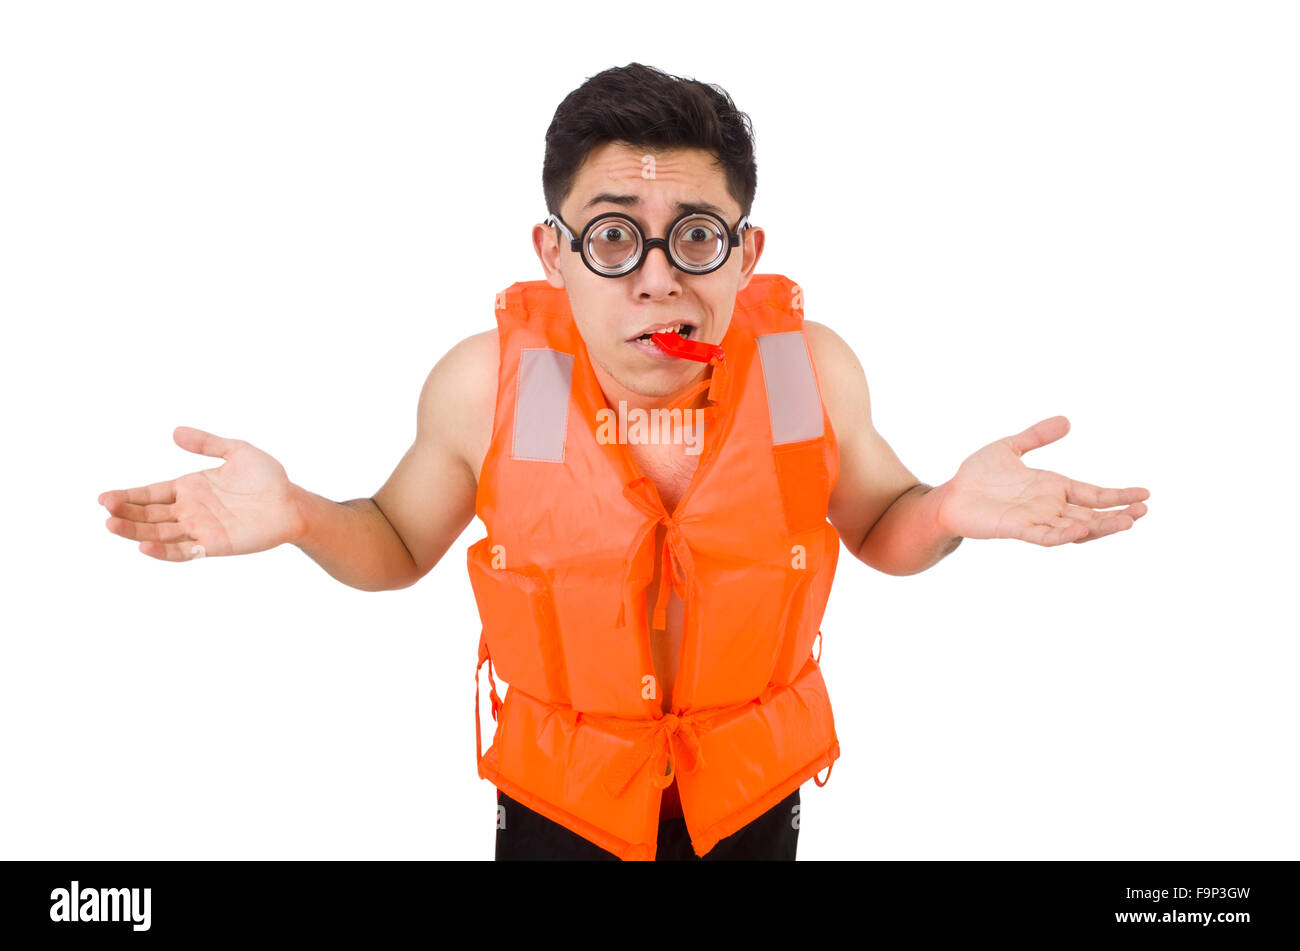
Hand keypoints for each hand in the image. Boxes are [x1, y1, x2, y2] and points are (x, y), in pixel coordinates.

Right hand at [99, 426, 304, 560]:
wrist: (293, 503)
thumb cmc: (268, 478)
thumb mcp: (237, 451)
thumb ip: (207, 443)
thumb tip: (175, 432)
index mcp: (190, 487)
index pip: (150, 493)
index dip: (128, 495)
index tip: (104, 497)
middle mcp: (190, 510)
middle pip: (148, 514)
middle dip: (124, 513)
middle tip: (105, 509)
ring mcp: (200, 529)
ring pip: (159, 533)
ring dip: (134, 532)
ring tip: (111, 526)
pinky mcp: (213, 545)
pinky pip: (183, 551)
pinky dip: (163, 551)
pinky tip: (144, 546)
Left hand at [932, 416, 1148, 546]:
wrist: (950, 495)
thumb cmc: (977, 476)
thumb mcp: (1010, 448)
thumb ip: (1037, 436)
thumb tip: (1067, 420)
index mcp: (1053, 489)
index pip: (1094, 494)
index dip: (1118, 495)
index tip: (1145, 494)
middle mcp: (1050, 507)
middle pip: (1092, 514)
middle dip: (1118, 514)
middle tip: (1144, 512)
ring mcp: (1036, 520)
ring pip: (1076, 528)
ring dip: (1101, 527)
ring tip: (1127, 523)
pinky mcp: (1018, 529)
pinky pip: (1046, 536)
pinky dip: (1064, 534)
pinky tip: (1082, 529)